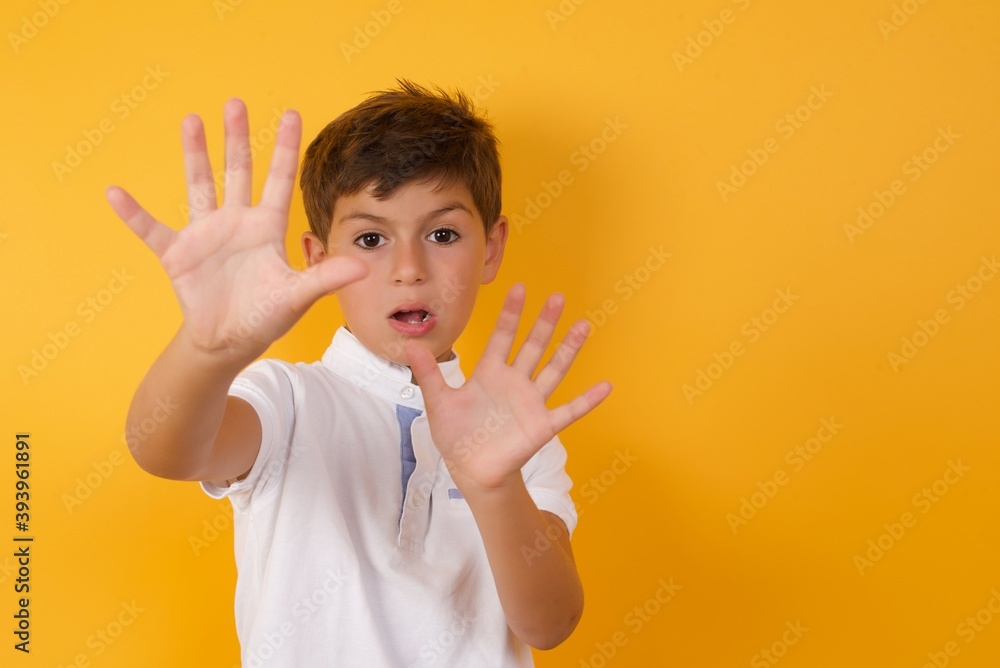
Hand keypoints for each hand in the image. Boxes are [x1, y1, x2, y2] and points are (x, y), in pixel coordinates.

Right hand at [106, 98, 366, 360]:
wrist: (227, 343)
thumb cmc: (265, 317)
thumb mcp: (297, 295)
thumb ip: (325, 276)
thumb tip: (363, 266)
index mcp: (266, 229)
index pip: (279, 180)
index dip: (285, 148)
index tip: (292, 114)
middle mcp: (236, 223)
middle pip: (237, 171)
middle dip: (237, 138)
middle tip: (236, 102)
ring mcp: (205, 234)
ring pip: (199, 185)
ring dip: (194, 154)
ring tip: (191, 120)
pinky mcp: (177, 254)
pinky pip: (151, 229)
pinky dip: (133, 214)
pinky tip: (116, 193)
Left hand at [404, 284, 611, 493]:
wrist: (470, 470)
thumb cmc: (456, 435)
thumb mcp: (438, 401)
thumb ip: (428, 373)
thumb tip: (409, 345)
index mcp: (490, 372)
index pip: (503, 336)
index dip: (511, 313)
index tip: (520, 287)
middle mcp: (515, 382)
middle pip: (533, 345)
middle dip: (544, 322)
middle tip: (557, 297)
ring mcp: (531, 402)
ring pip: (554, 370)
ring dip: (569, 349)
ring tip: (583, 326)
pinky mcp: (542, 425)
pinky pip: (569, 411)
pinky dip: (587, 400)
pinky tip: (605, 387)